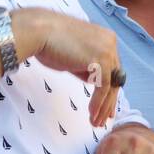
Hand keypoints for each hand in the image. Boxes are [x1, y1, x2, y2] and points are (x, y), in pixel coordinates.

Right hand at [12, 8, 122, 126]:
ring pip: (112, 85)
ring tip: (96, 121)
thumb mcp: (72, 53)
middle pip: (115, 77)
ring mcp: (108, 51)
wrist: (38, 31)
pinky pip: (103, 88)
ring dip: (104, 106)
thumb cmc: (47, 40)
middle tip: (105, 116)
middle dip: (109, 100)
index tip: (105, 103)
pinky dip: (98, 103)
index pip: (112, 67)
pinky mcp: (101, 61)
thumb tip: (91, 77)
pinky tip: (92, 114)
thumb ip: (85, 64)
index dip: (109, 87)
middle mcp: (111, 42)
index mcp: (105, 37)